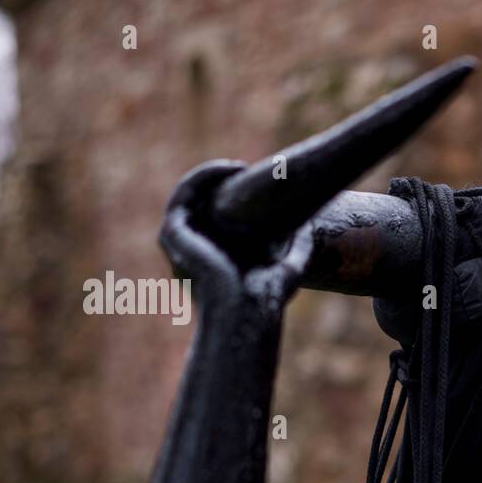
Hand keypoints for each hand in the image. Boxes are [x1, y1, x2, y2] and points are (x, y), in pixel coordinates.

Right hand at [158, 161, 313, 321]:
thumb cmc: (265, 302)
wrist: (244, 315)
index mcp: (214, 261)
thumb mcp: (288, 269)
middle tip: (247, 171)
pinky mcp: (174, 235)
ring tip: (238, 167)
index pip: (217, 220)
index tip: (258, 185)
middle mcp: (193, 253)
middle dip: (221, 184)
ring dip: (211, 176)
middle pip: (202, 206)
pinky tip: (228, 170)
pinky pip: (184, 195)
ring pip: (190, 196)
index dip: (234, 198)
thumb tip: (307, 227)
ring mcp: (180, 245)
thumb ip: (298, 249)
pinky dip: (203, 178)